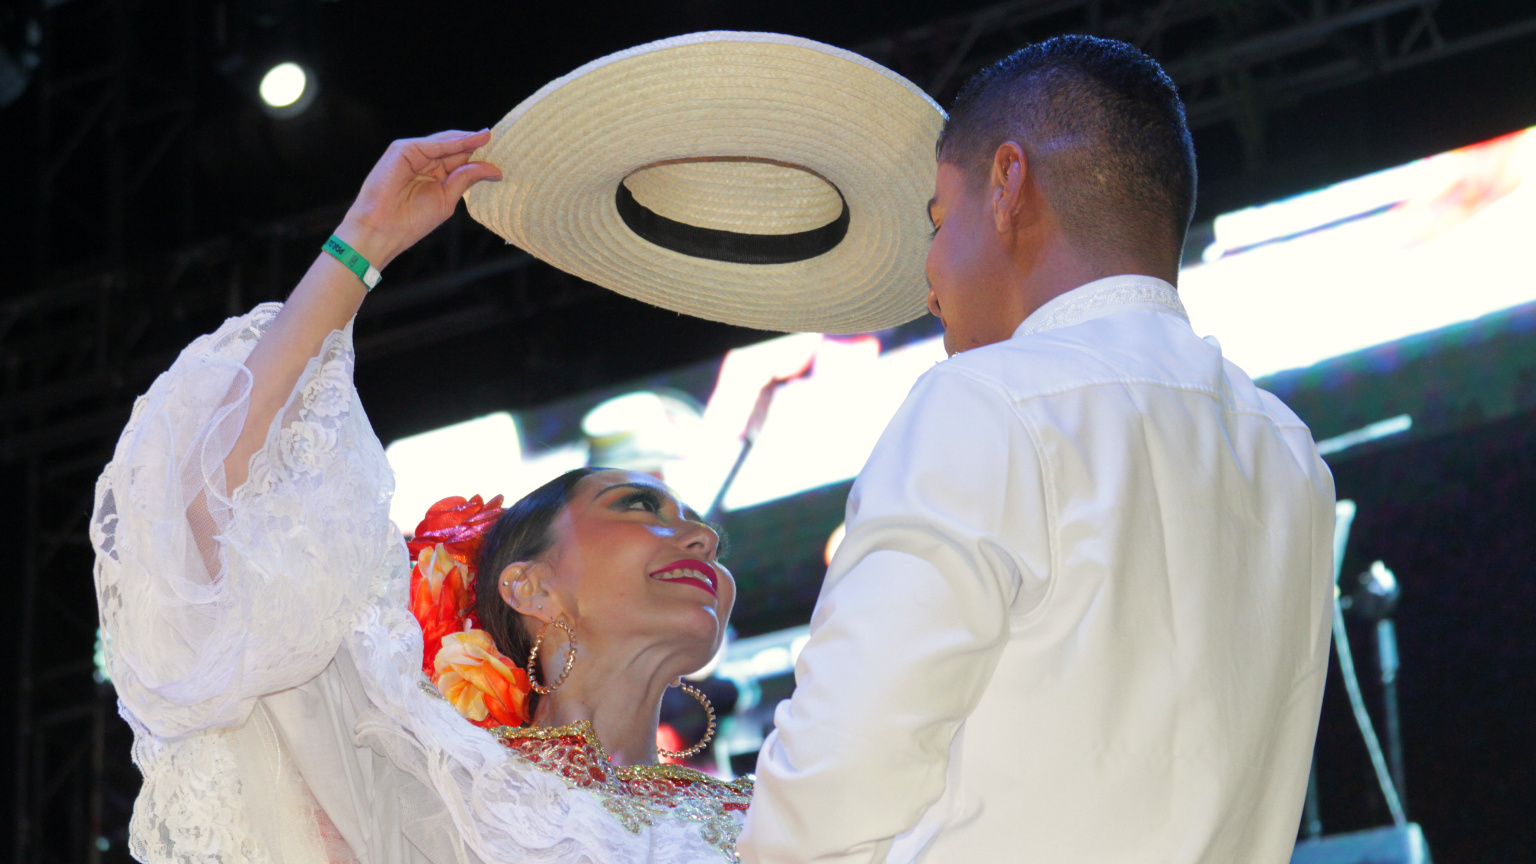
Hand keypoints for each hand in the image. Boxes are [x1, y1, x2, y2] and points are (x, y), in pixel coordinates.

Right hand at [336, 129, 501, 268]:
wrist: (382, 229)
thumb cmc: (411, 221)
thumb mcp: (447, 198)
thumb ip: (466, 179)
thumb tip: (495, 169)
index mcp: (435, 175)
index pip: (461, 160)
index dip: (480, 155)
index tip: (503, 153)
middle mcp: (425, 162)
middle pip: (455, 148)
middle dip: (476, 144)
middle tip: (500, 139)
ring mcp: (413, 154)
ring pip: (446, 143)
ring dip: (468, 139)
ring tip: (489, 137)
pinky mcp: (403, 149)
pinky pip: (434, 144)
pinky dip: (453, 142)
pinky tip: (472, 141)